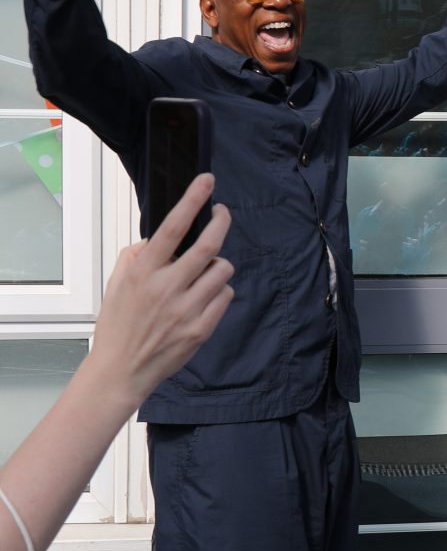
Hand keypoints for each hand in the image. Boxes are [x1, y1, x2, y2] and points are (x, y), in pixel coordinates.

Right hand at [87, 175, 233, 405]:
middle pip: (209, 246)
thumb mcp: (117, 283)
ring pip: (223, 271)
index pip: (172, 227)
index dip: (192, 200)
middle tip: (222, 213)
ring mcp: (187, 309)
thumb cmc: (119, 324)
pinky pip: (225, 296)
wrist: (121, 369)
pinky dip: (219, 291)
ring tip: (204, 272)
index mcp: (144, 272)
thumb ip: (137, 255)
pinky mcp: (202, 328)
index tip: (206, 181)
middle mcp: (167, 288)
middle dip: (221, 222)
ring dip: (218, 265)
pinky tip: (204, 296)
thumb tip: (157, 238)